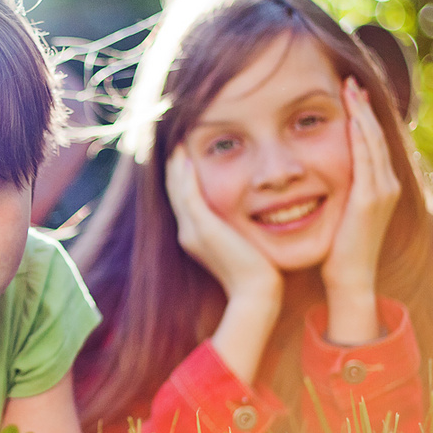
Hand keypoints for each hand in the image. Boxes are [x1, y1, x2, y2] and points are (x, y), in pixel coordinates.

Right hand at [165, 150, 281, 302]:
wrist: (256, 293)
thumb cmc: (259, 274)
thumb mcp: (245, 245)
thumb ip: (239, 229)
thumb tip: (252, 216)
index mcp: (195, 237)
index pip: (183, 200)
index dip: (181, 177)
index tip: (185, 155)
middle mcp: (188, 232)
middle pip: (174, 192)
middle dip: (174, 166)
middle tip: (176, 140)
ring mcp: (192, 230)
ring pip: (176, 189)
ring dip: (175, 164)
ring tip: (177, 141)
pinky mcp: (203, 226)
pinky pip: (187, 192)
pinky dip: (184, 173)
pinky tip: (186, 155)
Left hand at [321, 78, 401, 342]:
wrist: (350, 279)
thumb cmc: (338, 251)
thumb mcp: (339, 213)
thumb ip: (336, 192)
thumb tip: (317, 177)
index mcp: (380, 187)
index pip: (371, 141)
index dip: (362, 115)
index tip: (349, 92)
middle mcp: (387, 184)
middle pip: (375, 134)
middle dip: (363, 105)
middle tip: (349, 79)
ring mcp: (383, 191)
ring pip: (373, 141)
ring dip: (362, 112)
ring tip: (351, 88)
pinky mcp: (372, 199)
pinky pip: (367, 159)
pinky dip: (361, 136)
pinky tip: (352, 118)